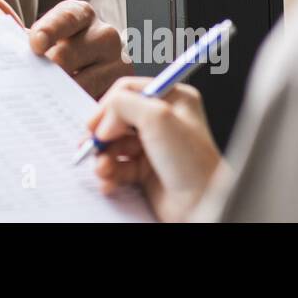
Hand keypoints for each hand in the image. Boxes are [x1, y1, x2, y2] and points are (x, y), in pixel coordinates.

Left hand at [0, 0, 132, 97]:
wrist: (88, 70)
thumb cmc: (57, 50)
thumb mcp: (40, 35)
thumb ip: (15, 23)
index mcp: (81, 14)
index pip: (66, 18)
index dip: (50, 30)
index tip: (35, 45)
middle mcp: (104, 35)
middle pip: (72, 54)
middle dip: (48, 70)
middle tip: (29, 82)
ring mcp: (118, 63)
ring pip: (84, 82)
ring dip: (59, 94)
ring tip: (40, 102)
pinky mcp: (120, 90)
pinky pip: (95, 102)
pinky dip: (74, 110)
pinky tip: (58, 117)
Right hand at [86, 76, 224, 221]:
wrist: (204, 206)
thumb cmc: (193, 164)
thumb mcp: (157, 117)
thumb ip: (122, 103)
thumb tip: (103, 118)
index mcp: (173, 99)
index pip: (129, 90)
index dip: (109, 106)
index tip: (97, 124)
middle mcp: (164, 121)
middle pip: (118, 118)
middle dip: (103, 135)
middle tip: (93, 146)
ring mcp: (155, 146)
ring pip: (115, 144)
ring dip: (103, 157)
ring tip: (103, 169)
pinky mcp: (148, 171)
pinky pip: (119, 167)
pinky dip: (109, 174)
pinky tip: (108, 181)